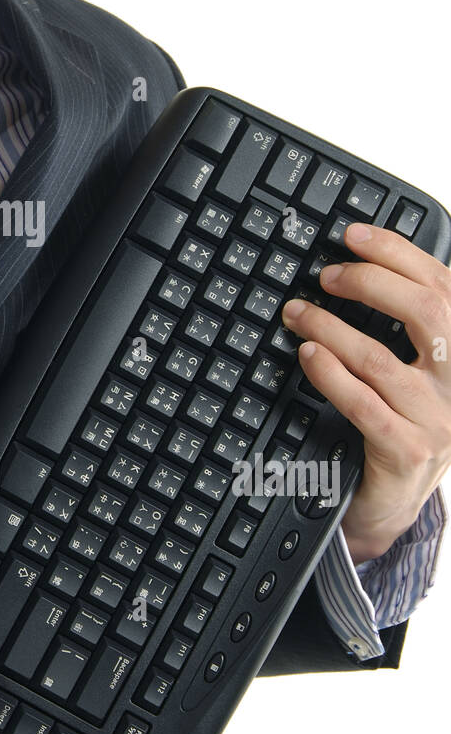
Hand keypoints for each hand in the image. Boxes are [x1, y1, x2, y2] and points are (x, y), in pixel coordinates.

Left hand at [281, 221, 450, 561]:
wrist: (398, 498)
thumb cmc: (403, 418)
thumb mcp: (418, 366)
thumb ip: (404, 319)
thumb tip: (359, 261)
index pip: (443, 286)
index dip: (397, 253)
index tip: (354, 235)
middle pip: (426, 312)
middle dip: (371, 281)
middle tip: (326, 274)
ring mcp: (439, 418)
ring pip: (381, 359)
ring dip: (331, 328)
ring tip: (298, 313)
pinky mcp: (408, 450)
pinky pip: (363, 404)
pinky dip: (330, 374)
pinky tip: (308, 355)